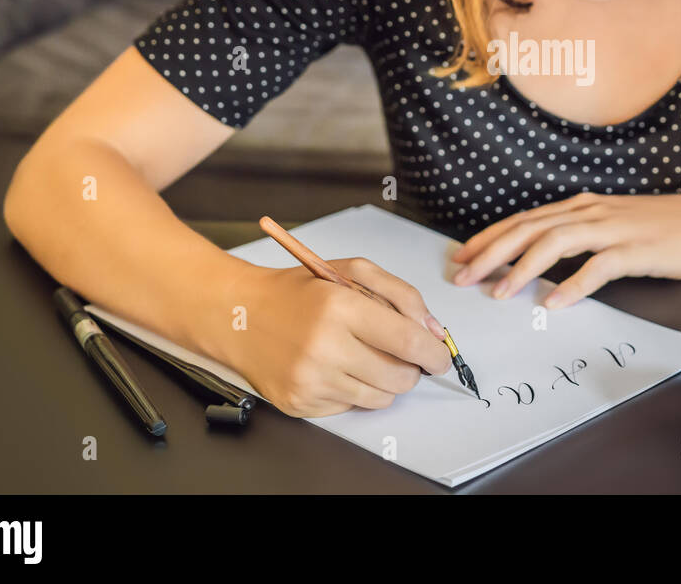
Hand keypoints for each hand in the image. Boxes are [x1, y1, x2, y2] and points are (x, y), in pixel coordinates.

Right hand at [227, 256, 452, 417]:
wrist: (240, 315)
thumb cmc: (299, 292)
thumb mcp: (351, 271)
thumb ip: (400, 295)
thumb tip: (433, 331)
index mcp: (339, 307)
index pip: (408, 341)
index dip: (434, 353)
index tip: (440, 356)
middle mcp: (323, 347)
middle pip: (400, 377)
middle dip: (412, 369)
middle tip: (402, 355)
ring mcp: (310, 380)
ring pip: (380, 398)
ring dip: (385, 381)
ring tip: (365, 357)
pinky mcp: (300, 404)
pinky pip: (351, 408)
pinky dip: (354, 390)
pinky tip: (336, 367)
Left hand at [450, 191, 680, 307]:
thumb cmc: (670, 228)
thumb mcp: (617, 224)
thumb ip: (583, 236)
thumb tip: (547, 256)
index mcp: (584, 206)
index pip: (525, 219)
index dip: (490, 238)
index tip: (463, 256)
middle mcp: (592, 212)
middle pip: (528, 229)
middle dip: (490, 253)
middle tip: (462, 277)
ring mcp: (614, 229)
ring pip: (554, 243)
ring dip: (521, 269)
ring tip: (499, 292)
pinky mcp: (636, 250)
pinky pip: (597, 268)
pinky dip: (572, 286)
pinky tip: (554, 304)